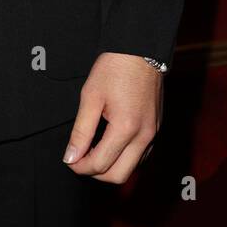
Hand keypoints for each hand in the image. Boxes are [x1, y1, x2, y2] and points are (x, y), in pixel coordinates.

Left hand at [61, 53, 162, 183]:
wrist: (140, 50)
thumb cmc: (114, 69)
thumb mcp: (90, 96)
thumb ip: (80, 131)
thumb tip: (71, 157)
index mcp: (126, 128)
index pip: (100, 164)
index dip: (80, 167)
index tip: (69, 160)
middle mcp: (144, 136)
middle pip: (119, 176)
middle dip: (96, 173)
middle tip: (79, 160)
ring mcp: (153, 134)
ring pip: (132, 169)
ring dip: (111, 167)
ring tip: (93, 152)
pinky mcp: (157, 129)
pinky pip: (141, 156)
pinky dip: (124, 158)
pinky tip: (110, 146)